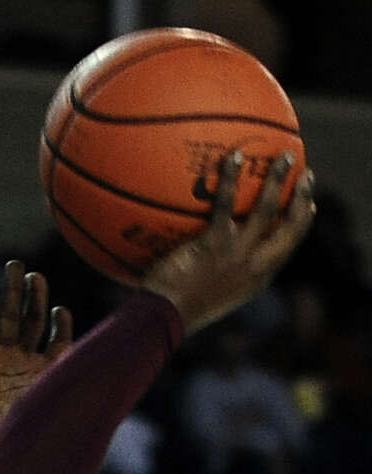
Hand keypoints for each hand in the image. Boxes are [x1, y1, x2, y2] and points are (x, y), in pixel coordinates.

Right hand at [0, 261, 73, 453]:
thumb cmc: (24, 433)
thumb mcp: (58, 401)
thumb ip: (77, 378)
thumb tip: (118, 363)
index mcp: (47, 371)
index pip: (58, 339)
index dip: (60, 323)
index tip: (60, 312)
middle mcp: (25, 360)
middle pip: (32, 321)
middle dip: (35, 297)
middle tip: (36, 276)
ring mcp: (1, 357)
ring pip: (8, 317)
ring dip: (11, 292)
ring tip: (14, 266)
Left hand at [142, 149, 314, 333]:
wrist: (163, 319)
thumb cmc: (174, 311)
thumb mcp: (208, 297)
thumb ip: (218, 276)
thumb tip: (206, 257)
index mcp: (257, 279)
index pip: (288, 247)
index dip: (301, 223)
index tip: (309, 205)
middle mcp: (255, 266)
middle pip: (291, 226)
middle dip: (303, 197)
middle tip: (306, 174)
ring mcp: (237, 253)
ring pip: (268, 208)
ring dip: (279, 178)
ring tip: (286, 155)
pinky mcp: (216, 243)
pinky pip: (226, 202)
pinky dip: (231, 177)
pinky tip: (233, 156)